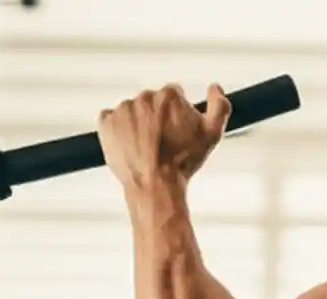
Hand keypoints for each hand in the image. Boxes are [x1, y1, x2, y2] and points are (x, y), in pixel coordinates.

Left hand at [98, 83, 231, 189]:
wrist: (154, 182)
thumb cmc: (183, 161)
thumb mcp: (212, 135)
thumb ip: (220, 107)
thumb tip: (216, 88)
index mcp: (169, 96)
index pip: (174, 94)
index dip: (178, 113)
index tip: (178, 128)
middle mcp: (144, 97)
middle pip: (152, 101)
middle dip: (157, 116)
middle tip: (164, 140)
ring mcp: (123, 109)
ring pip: (132, 110)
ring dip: (138, 123)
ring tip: (147, 145)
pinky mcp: (106, 122)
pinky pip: (111, 119)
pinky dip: (118, 129)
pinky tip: (130, 143)